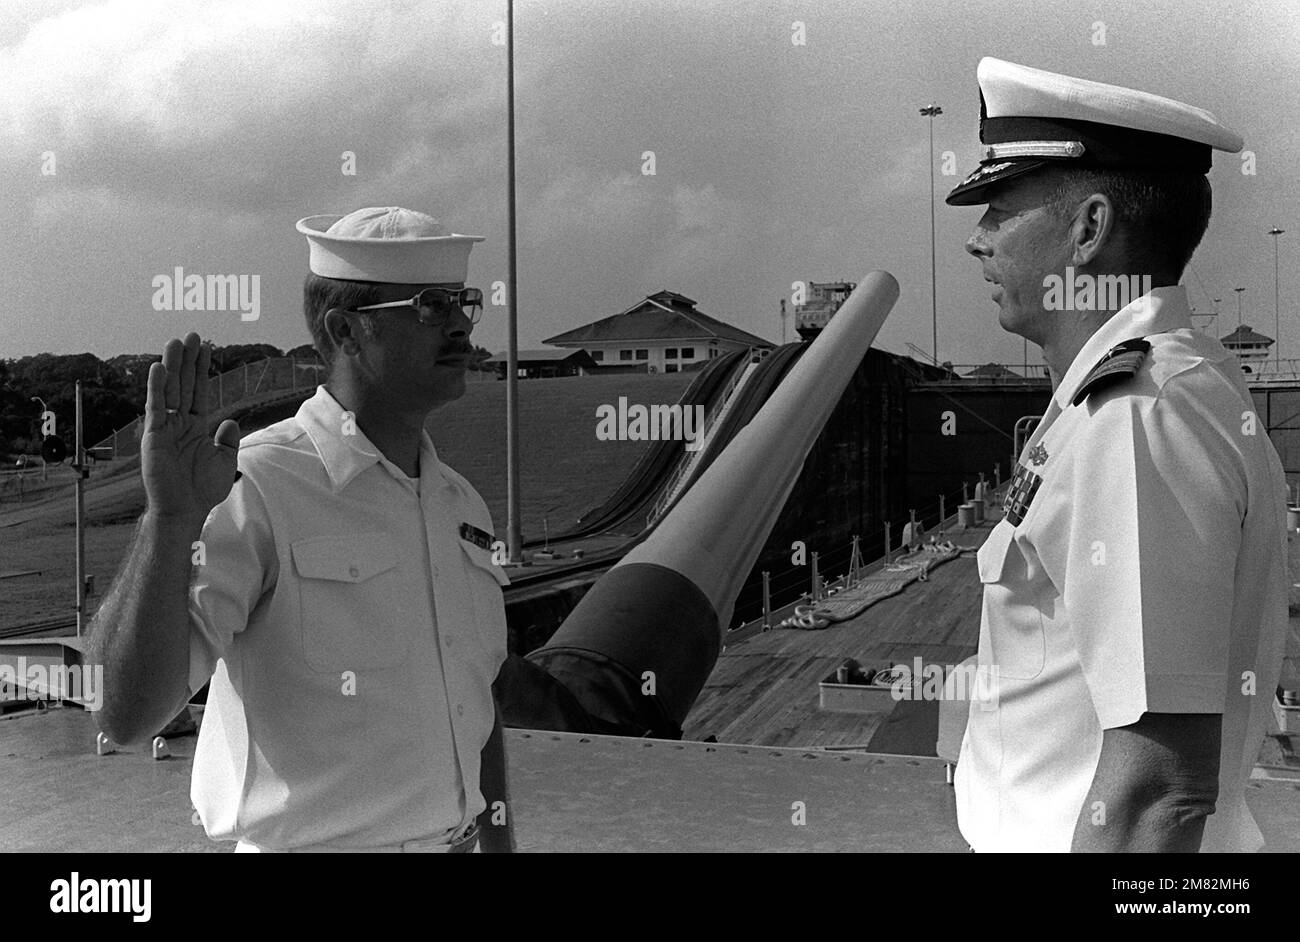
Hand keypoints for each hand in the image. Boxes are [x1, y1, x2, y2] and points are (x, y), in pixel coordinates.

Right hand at [141, 333, 241, 519]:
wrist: (187, 508)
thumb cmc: (204, 489)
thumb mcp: (225, 460)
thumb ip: (228, 439)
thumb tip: (230, 421)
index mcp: (195, 427)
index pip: (199, 391)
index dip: (202, 370)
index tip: (206, 349)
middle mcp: (179, 423)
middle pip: (184, 385)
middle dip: (188, 361)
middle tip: (192, 335)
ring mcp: (165, 428)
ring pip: (169, 390)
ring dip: (172, 366)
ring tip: (176, 342)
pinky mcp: (154, 435)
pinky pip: (155, 407)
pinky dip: (156, 387)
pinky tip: (158, 368)